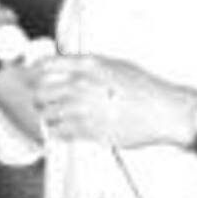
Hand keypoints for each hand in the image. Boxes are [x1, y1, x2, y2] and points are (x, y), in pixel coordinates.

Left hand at [32, 54, 195, 148]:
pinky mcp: (87, 131)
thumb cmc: (146, 90)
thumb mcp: (117, 65)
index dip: (36, 70)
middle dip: (40, 96)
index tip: (33, 75)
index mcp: (89, 66)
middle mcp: (82, 85)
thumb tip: (71, 68)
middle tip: (42, 100)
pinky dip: (57, 132)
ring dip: (47, 116)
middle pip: (41, 91)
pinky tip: (62, 130)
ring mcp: (83, 109)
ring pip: (47, 114)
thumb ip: (91, 66)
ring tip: (53, 117)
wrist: (163, 111)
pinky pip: (59, 132)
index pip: (48, 65)